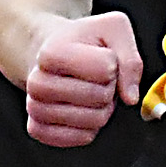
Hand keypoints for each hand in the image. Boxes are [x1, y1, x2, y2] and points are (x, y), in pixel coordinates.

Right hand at [24, 11, 142, 147]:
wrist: (51, 54)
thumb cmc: (84, 41)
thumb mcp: (113, 29)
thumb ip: (130, 59)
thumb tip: (130, 98)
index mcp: (51, 52)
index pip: (105, 69)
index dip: (113, 63)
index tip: (100, 56)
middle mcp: (37, 82)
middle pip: (100, 97)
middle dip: (110, 86)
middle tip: (96, 76)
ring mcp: (35, 108)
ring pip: (94, 121)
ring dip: (103, 107)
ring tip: (90, 90)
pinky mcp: (39, 130)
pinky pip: (84, 137)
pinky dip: (93, 125)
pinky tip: (83, 108)